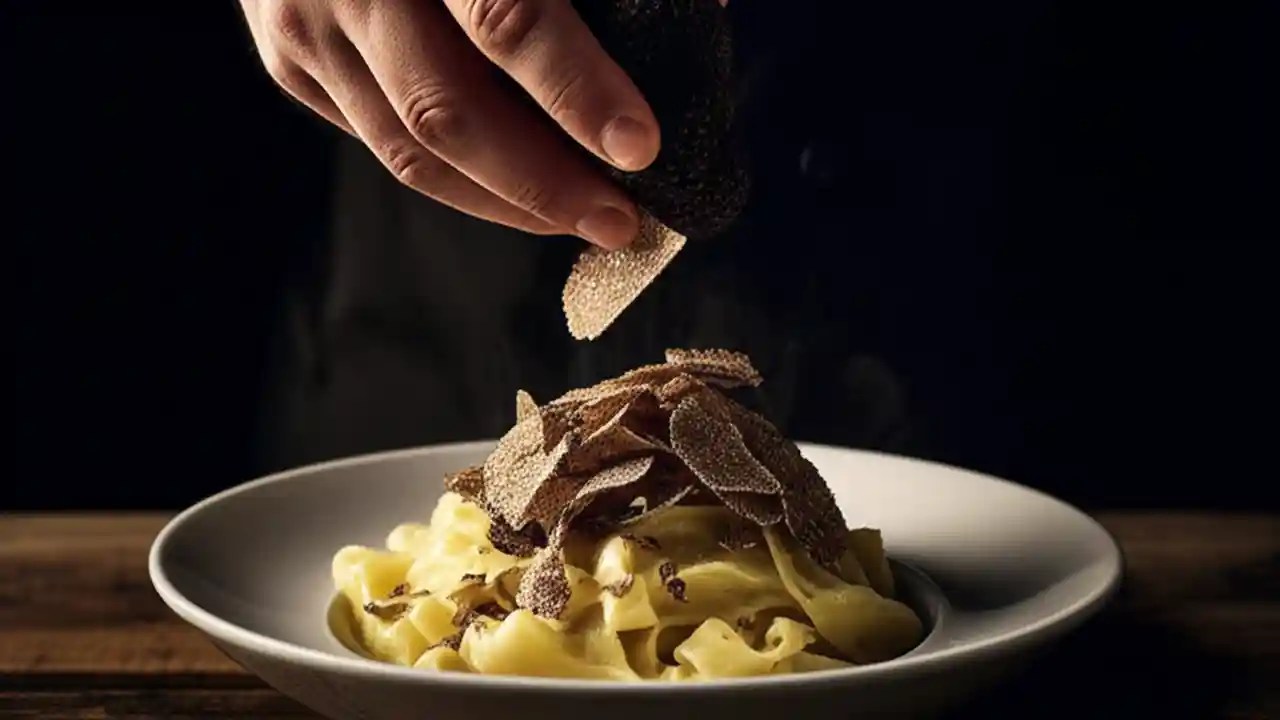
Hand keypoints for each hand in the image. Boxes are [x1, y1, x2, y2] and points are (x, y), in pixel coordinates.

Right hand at [240, 0, 664, 248]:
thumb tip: (697, 17)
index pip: (506, 16)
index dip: (576, 88)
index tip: (640, 147)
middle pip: (448, 109)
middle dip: (545, 180)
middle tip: (622, 220)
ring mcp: (305, 26)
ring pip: (410, 151)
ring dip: (506, 201)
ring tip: (583, 220)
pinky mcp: (292, 65)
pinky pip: (383, 146)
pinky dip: (459, 181)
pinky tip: (519, 192)